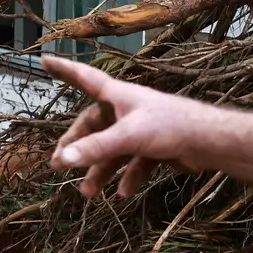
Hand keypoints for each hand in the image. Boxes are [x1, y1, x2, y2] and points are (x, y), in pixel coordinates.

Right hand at [44, 56, 212, 197]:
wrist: (209, 142)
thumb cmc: (169, 126)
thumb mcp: (128, 136)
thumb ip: (96, 148)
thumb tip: (64, 159)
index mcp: (118, 96)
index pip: (84, 77)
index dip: (64, 69)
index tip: (44, 60)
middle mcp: (126, 110)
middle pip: (93, 127)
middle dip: (76, 147)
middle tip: (57, 166)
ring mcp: (140, 130)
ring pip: (112, 150)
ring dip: (100, 171)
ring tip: (87, 193)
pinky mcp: (154, 148)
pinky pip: (133, 163)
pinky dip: (127, 177)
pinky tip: (122, 193)